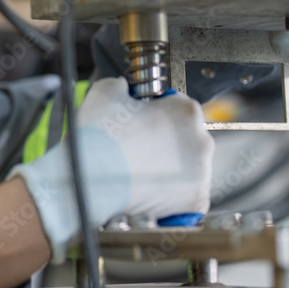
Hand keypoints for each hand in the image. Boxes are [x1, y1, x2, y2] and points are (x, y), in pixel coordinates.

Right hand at [7, 77, 213, 263]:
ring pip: (188, 166)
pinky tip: (150, 189)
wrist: (86, 183)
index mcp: (186, 112)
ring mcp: (201, 174)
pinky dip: (172, 194)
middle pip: (186, 137)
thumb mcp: (104, 92)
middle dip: (165, 140)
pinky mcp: (194, 202)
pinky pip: (187, 195)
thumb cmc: (97, 139)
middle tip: (137, 147)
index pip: (177, 106)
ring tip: (139, 171)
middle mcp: (201, 142)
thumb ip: (122, 85)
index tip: (142, 121)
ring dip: (170, 167)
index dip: (156, 112)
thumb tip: (123, 89)